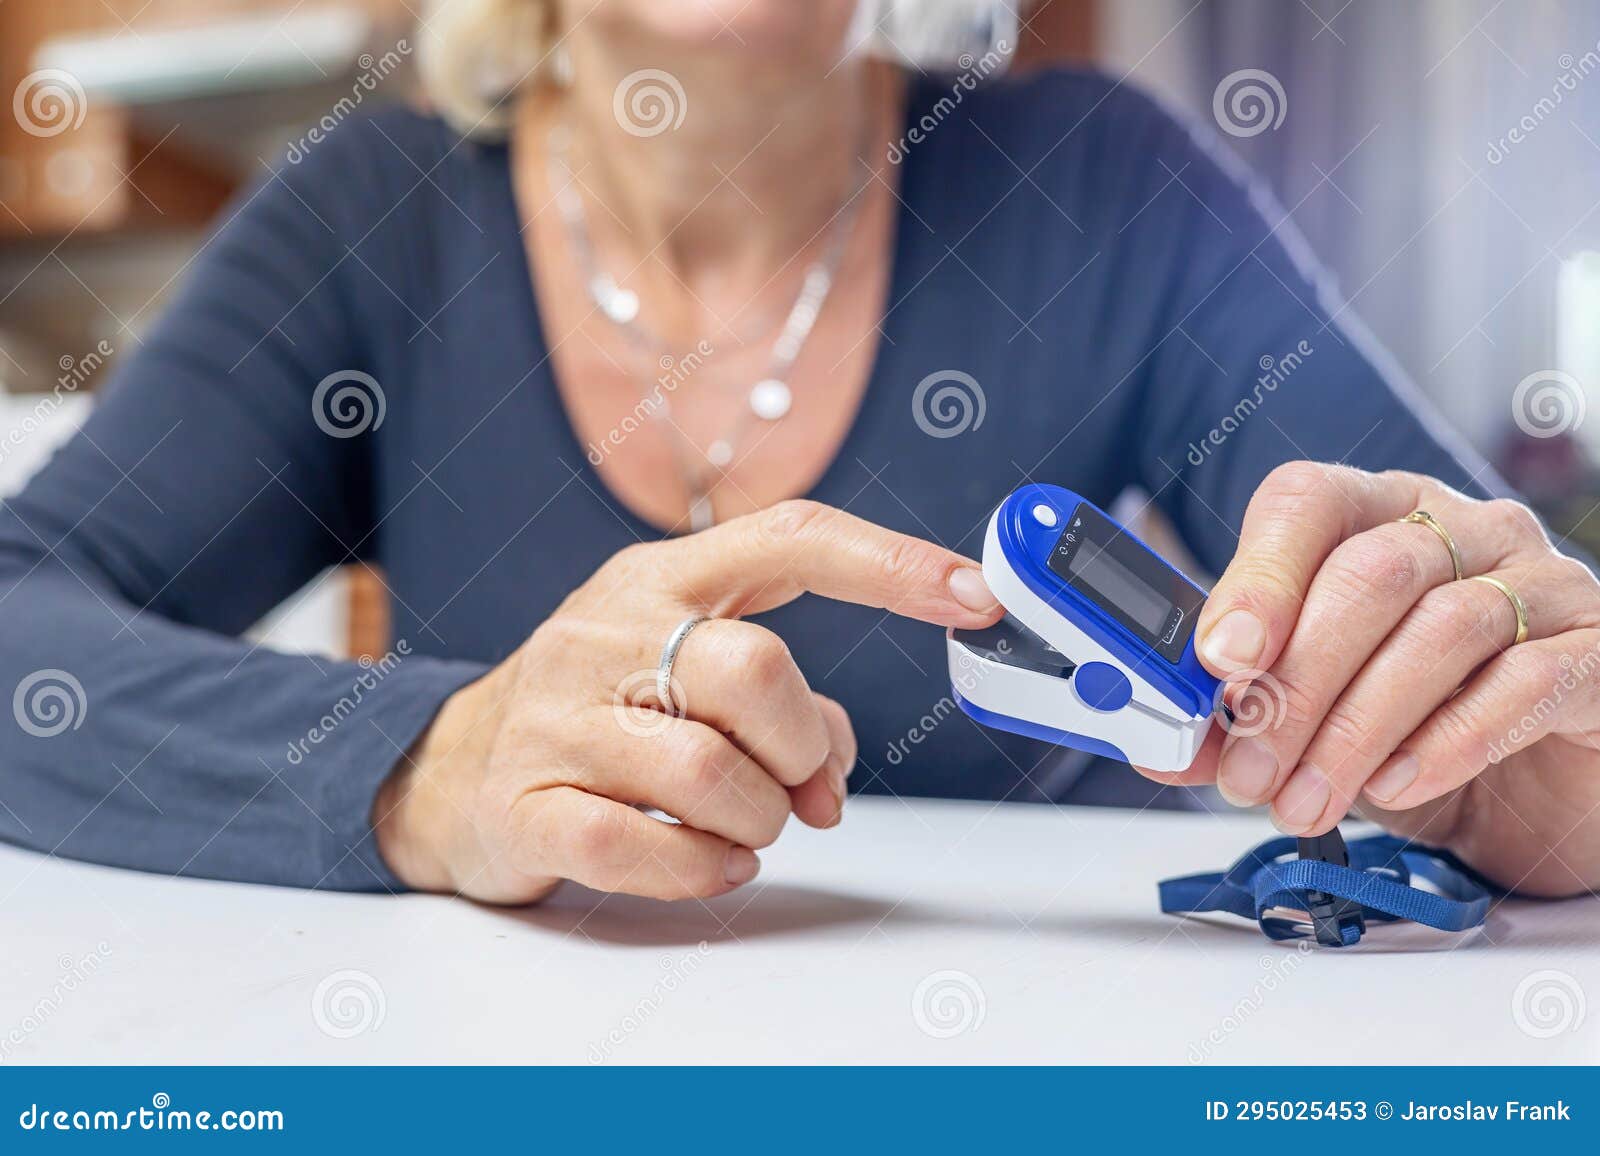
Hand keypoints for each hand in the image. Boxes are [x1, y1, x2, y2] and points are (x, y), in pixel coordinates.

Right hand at [373, 500, 1001, 903]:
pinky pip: (638, 846)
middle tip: (797, 786)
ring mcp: (558, 715)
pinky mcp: (524, 801)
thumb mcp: (687, 671)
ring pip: (706, 771)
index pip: (789, 537)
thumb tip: (835, 765)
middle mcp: (605, 629)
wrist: (453, 768)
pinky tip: (712, 862)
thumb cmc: (600, 709)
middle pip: (756, 669)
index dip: (891, 563)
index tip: (975, 595)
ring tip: (745, 827)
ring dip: (758, 819)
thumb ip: (785, 702)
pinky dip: (702, 869)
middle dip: (802, 745)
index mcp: (660, 578)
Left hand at [1152, 461, 1599, 896]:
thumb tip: (1161, 744)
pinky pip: (1525, 682)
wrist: (1541, 788)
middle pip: (1370, 575)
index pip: (1309, 503)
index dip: (1257, 577)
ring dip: (1355, 728)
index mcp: (1379, 514)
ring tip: (1304, 801)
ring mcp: (1543, 584)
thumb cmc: (1416, 725)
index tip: (1218, 660)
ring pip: (1441, 630)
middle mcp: (1466, 531)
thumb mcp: (1315, 718)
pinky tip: (1394, 786)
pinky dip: (1448, 740)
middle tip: (1248, 770)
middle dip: (1295, 683)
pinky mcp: (1598, 654)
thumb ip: (1240, 721)